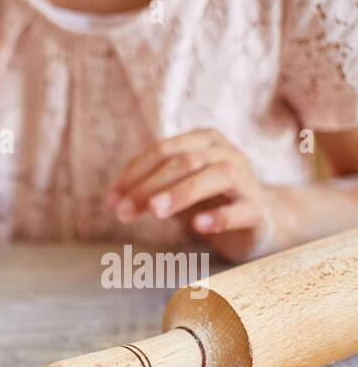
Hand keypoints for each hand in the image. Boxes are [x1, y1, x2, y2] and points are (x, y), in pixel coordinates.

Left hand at [107, 129, 275, 261]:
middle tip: (123, 213)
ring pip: (214, 177)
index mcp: (204, 141)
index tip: (111, 202)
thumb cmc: (205, 199)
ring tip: (154, 211)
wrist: (255, 218)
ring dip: (180, 194)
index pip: (163, 150)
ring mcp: (245, 180)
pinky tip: (197, 226)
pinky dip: (218, 217)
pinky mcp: (256, 209)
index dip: (133, 175)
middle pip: (184, 162)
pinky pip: (239, 210)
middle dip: (148, 187)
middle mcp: (227, 153)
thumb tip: (113, 200)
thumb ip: (146, 186)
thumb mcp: (173, 186)